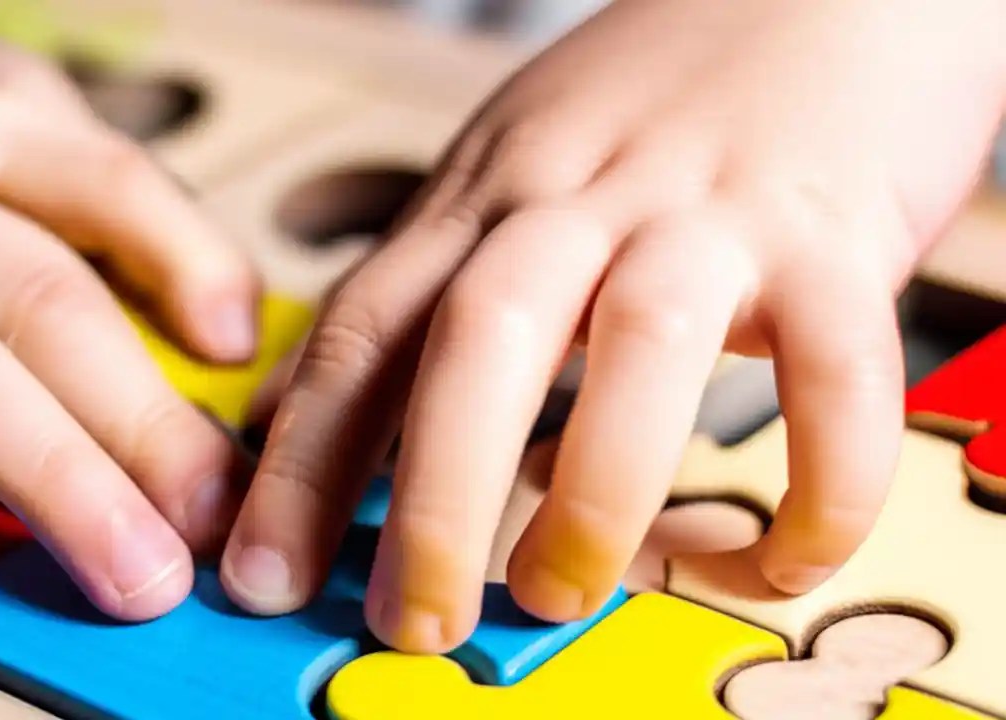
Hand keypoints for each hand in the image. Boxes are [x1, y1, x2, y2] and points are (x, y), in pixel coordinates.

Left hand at [220, 0, 1005, 651]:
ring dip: (591, 491)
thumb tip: (313, 404)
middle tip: (413, 619)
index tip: (262, 573)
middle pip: (477, 337)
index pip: (368, 327)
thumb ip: (428, 288)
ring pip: (636, 345)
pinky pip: (832, 369)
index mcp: (488, 195)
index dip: (301, 461)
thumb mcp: (513, 173)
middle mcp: (581, 197)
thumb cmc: (664, 104)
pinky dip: (817, 483)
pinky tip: (782, 559)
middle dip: (430, 497)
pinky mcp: (832, 234)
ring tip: (560, 590)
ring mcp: (707, 211)